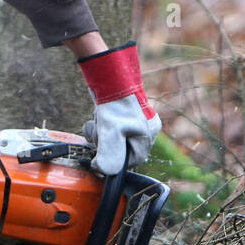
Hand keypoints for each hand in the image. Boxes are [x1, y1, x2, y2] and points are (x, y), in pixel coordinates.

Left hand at [77, 41, 160, 175]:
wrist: (106, 75)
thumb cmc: (113, 102)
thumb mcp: (110, 133)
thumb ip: (108, 156)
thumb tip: (103, 170)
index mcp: (148, 134)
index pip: (132, 160)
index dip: (115, 161)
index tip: (101, 157)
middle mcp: (144, 128)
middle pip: (121, 149)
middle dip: (106, 144)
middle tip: (100, 133)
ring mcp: (133, 120)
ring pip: (112, 138)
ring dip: (101, 133)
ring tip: (98, 121)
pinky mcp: (121, 113)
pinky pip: (108, 127)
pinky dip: (100, 125)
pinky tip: (97, 117)